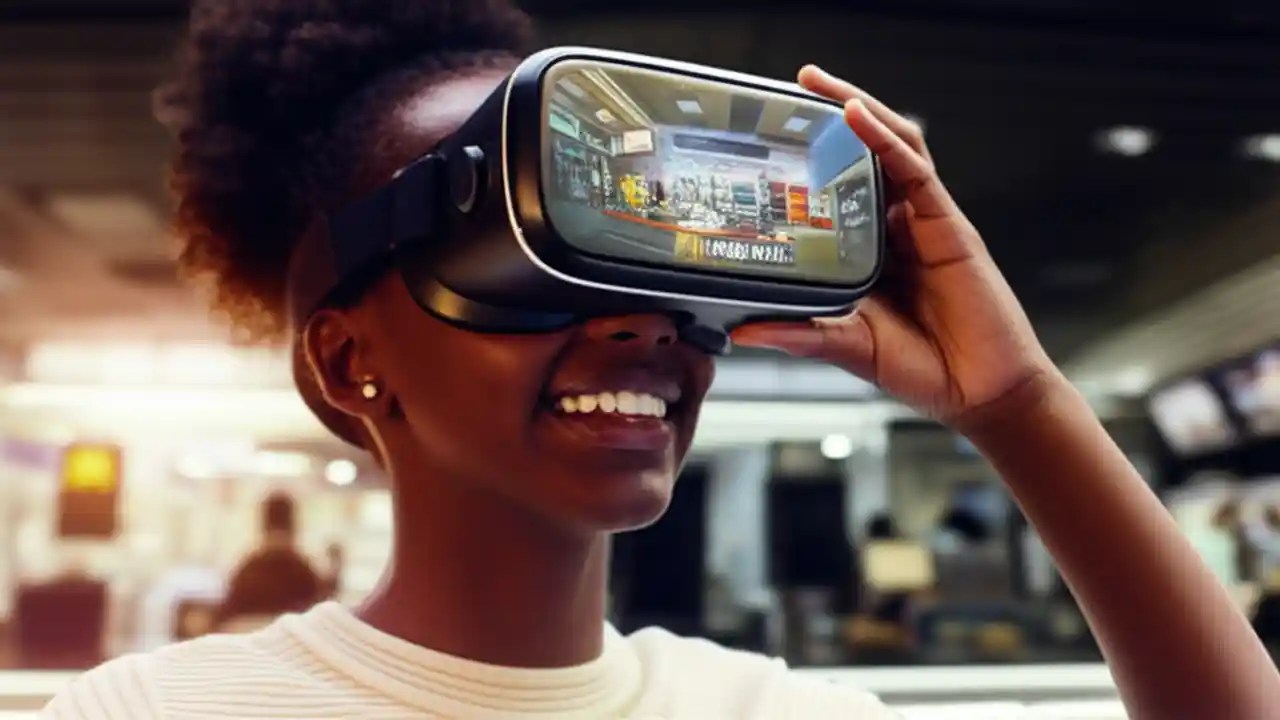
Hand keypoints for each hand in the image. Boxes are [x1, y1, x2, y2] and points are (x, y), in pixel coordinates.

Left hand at [732, 65, 1057, 426]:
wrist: (981, 392)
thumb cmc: (923, 368)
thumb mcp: (847, 346)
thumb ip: (800, 333)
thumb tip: (742, 329)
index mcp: (868, 253)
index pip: (833, 191)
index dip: (805, 162)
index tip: (765, 143)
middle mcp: (893, 228)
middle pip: (860, 156)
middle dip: (826, 118)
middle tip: (786, 92)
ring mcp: (921, 221)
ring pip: (889, 147)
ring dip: (854, 109)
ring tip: (817, 85)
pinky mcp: (948, 222)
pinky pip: (914, 167)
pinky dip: (884, 136)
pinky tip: (856, 116)